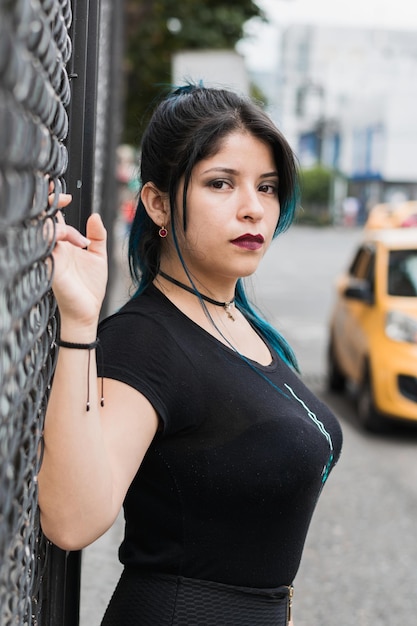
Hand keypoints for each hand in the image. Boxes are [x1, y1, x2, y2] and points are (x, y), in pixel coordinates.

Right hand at [49, 193, 107, 328]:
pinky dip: (56, 240)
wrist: (88, 310)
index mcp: (64, 242)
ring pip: (43, 230)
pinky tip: (74, 243)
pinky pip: (45, 248)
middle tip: (65, 200)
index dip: (56, 201)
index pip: (53, 216)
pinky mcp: (50, 268)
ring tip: (82, 242)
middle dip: (49, 203)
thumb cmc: (90, 287)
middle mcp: (54, 247)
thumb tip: (95, 216)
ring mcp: (50, 256)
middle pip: (41, 218)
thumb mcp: (99, 257)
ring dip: (62, 227)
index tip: (68, 197)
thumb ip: (98, 236)